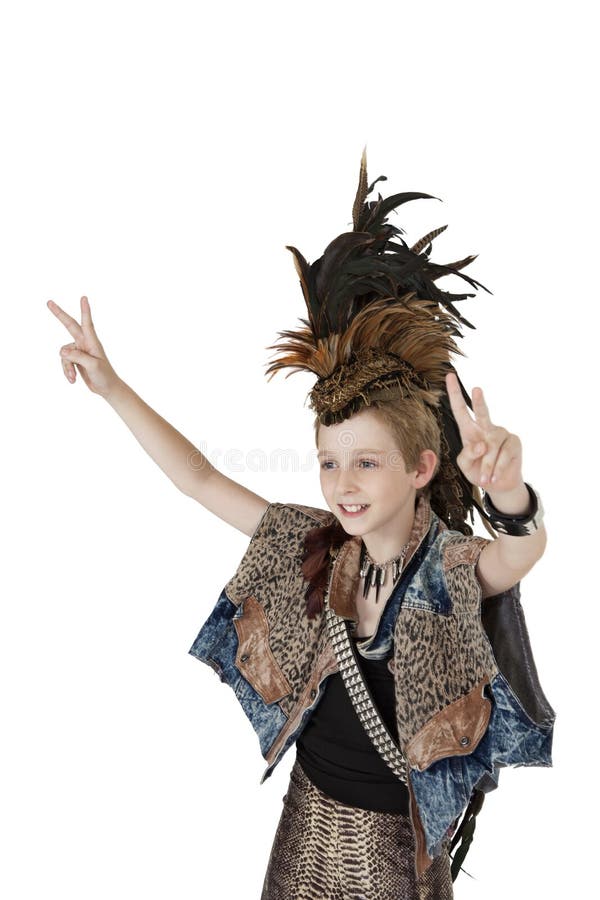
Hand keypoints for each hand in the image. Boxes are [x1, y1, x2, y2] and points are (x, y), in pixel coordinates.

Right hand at [47, 296, 120, 398]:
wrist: (107, 388)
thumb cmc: (105, 376)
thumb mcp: (93, 366)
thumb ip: (78, 357)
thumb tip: (62, 351)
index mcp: (92, 342)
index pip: (87, 323)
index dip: (85, 310)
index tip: (84, 297)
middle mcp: (85, 343)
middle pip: (70, 325)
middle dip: (59, 314)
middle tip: (49, 302)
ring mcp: (79, 351)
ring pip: (64, 353)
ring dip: (66, 366)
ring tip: (73, 377)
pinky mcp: (76, 359)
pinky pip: (64, 362)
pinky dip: (67, 371)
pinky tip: (72, 380)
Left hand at [445, 371, 522, 492]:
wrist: (498, 485)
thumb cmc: (478, 472)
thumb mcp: (465, 465)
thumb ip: (467, 455)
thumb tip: (481, 444)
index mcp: (469, 431)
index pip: (460, 410)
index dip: (454, 394)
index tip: (449, 376)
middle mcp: (486, 428)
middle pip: (482, 412)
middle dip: (479, 401)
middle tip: (477, 389)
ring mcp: (501, 434)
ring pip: (492, 448)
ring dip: (487, 467)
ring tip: (485, 479)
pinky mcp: (514, 442)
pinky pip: (504, 455)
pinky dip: (497, 468)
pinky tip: (494, 477)